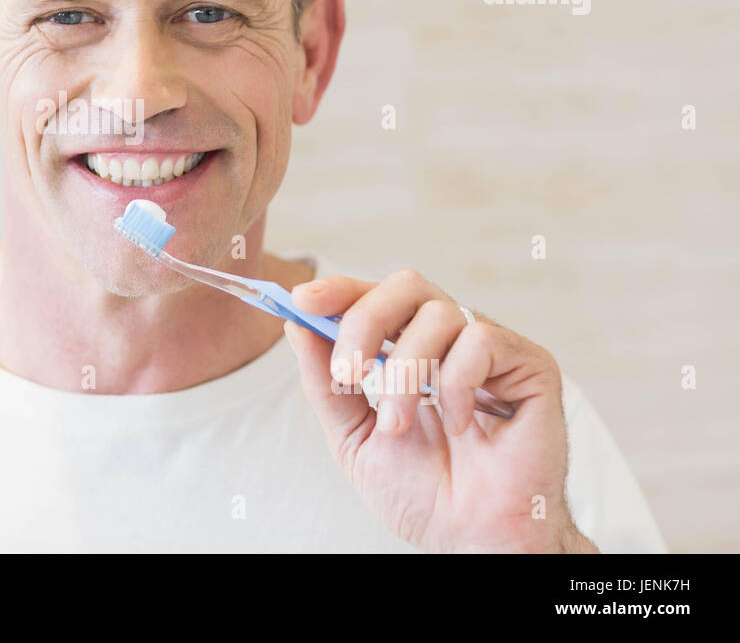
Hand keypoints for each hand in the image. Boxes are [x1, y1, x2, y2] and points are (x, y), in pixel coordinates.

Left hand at [283, 269, 598, 552]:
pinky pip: (481, 340)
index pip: (374, 296)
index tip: (303, 299)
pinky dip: (457, 384)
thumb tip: (297, 325)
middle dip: (364, 322)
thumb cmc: (423, 494)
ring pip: (439, 313)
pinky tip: (460, 424)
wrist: (473, 540)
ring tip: (399, 424)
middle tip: (349, 374)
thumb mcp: (352, 436)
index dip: (339, 290)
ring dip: (405, 372)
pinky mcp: (529, 365)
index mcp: (408, 349)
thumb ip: (326, 382)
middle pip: (405, 286)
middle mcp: (449, 340)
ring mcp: (491, 350)